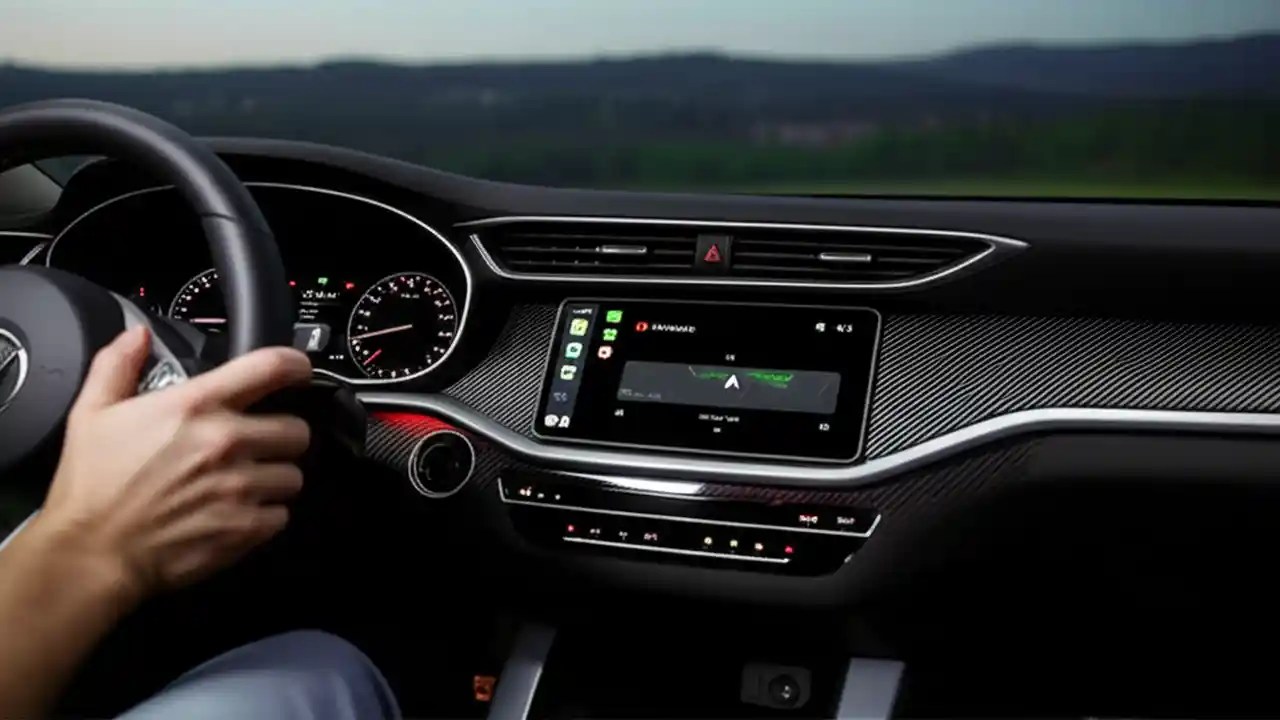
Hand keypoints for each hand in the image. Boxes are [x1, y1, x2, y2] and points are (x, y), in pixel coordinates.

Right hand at [34, 327, 311, 604]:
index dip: (295, 364)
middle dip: (283, 437)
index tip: (299, 370)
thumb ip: (118, 364)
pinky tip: (238, 514)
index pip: (270, 368)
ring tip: (245, 484)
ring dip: (275, 479)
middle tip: (260, 446)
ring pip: (293, 475)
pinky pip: (282, 515)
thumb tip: (137, 335)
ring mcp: (239, 487)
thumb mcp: (92, 413)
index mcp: (195, 406)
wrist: (91, 553)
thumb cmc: (91, 486)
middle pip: (297, 429)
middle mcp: (225, 442)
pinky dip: (266, 516)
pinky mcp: (245, 527)